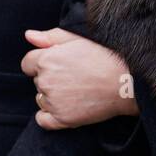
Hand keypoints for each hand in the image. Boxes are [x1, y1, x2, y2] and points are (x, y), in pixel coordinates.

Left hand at [21, 28, 137, 128]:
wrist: (128, 81)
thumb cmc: (106, 55)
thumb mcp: (79, 39)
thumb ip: (51, 37)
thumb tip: (28, 35)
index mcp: (47, 59)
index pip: (28, 63)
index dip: (43, 62)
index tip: (62, 63)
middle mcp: (46, 81)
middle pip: (37, 80)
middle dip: (51, 77)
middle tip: (76, 74)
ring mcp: (53, 101)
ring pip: (41, 99)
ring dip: (52, 95)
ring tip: (77, 89)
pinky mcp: (63, 119)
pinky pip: (43, 120)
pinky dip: (49, 115)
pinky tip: (65, 107)